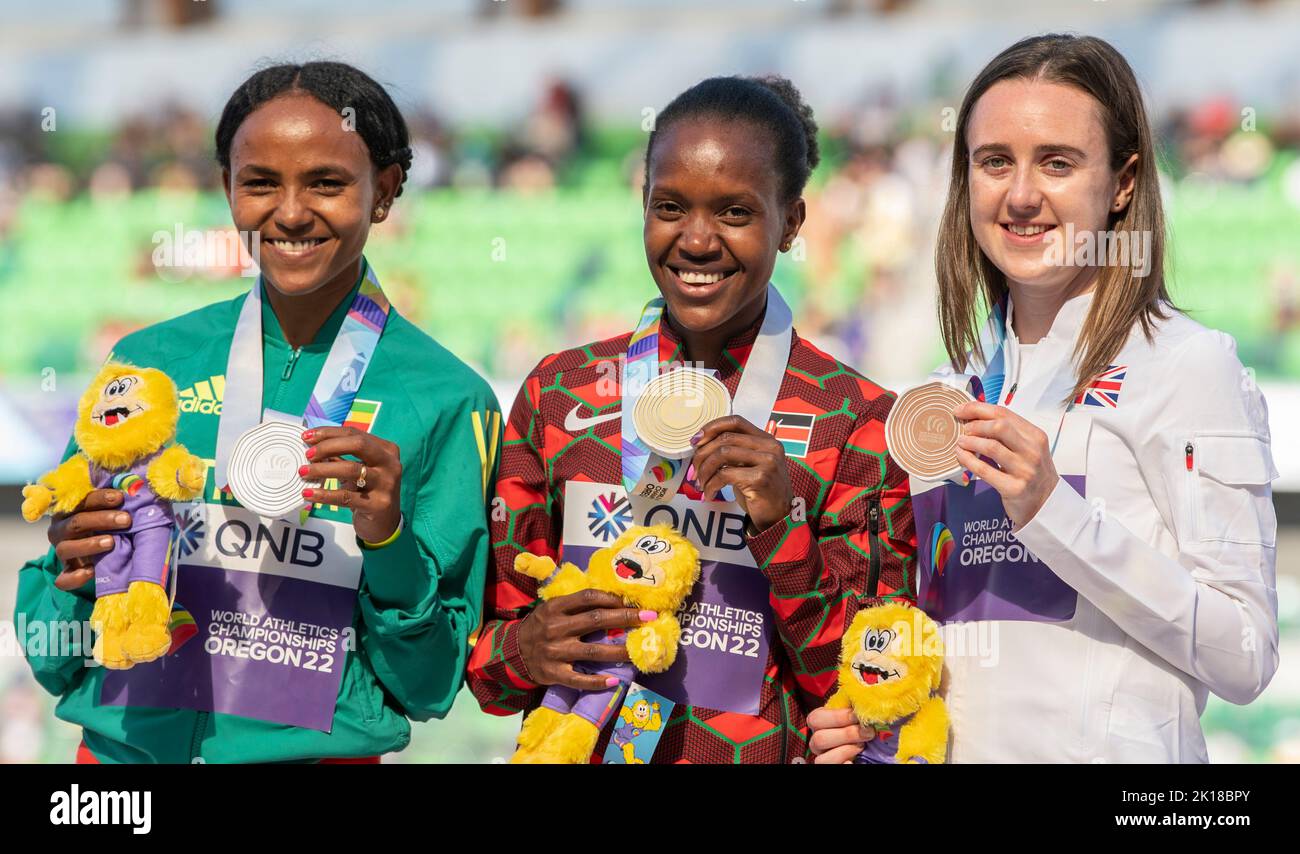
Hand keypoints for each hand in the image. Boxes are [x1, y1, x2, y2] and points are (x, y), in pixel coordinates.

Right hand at [46, 489, 131, 591]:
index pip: (82, 500)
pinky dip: (76, 577)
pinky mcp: (66, 572)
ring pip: (66, 548)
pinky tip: (92, 571)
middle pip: (76, 522)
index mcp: (69, 510)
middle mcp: (60, 530)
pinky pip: (64, 578)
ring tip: (111, 542)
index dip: (100, 498)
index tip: (120, 497)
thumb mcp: (107, 510)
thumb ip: (115, 501)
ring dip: (89, 544)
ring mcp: (62, 552)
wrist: (91, 552)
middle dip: (102, 520)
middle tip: (126, 520)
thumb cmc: (103, 524)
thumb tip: (136, 487)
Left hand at [301, 427, 401, 542]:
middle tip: (308, 455)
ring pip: (351, 469)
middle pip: (358, 444)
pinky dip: (324, 494)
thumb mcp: (359, 470)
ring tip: (304, 472)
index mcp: (386, 450)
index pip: (354, 433)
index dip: (328, 433)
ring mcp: (387, 484)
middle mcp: (390, 464)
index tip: (307, 437)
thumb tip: (312, 443)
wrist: (385, 522)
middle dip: (328, 446)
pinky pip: (346, 497)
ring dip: (323, 469)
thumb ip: (341, 455)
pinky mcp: (378, 504)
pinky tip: (309, 494)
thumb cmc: (368, 491)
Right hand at [517, 589, 653, 690]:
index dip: (612, 598)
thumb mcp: (551, 608)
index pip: (588, 598)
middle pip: (596, 620)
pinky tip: (614, 681)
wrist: (513, 652)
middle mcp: (555, 628)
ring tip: (638, 650)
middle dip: (626, 618)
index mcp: (555, 608)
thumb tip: (612, 598)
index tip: (632, 601)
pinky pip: (579, 680)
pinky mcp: (555, 673)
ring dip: (619, 651)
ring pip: (593, 651)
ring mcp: (555, 652)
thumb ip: (575, 604)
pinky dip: (597, 681)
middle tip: (649, 617)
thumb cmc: (540, 626)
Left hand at [691, 415, 793, 531]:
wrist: (778, 517)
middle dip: (702, 454)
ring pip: (723, 454)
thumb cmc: (759, 491)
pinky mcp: (760, 479)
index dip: (712, 427)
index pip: (735, 421)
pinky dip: (711, 485)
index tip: (696, 440)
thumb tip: (700, 444)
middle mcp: (769, 447)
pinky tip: (709, 494)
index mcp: (766, 439)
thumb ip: (733, 451)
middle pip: (725, 438)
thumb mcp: (748, 465)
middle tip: (693, 470)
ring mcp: (767, 461)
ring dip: (705, 470)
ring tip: (700, 483)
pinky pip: (725, 475)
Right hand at [807, 705, 875, 763]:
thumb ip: (855, 706)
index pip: (816, 719)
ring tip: (862, 746)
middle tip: (868, 732)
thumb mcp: (855, 713)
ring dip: (846, 751)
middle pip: (819, 739)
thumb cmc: (860, 724)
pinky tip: (855, 759)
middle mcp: (817, 741)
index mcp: (819, 722)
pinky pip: (833, 768)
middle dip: (847, 735)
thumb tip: (864, 695)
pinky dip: (846, 763)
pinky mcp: (832, 766)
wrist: (867, 741)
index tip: (857, 716)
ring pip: (823, 759)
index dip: (837, 717)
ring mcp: (823, 756)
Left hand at [952, 401, 1059, 529]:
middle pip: (999, 426)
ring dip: (970, 442)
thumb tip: (974, 417)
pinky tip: (961, 456)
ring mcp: (1025, 470)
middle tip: (963, 430)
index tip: (960, 410)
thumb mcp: (1027, 448)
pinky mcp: (1014, 488)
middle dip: (975, 425)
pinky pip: (985, 470)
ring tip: (961, 442)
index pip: (1004, 414)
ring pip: (991, 447)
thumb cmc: (1032, 472)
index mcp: (1035, 436)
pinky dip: (968, 460)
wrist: (1047, 504)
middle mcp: (1033, 451)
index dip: (977, 409)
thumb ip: (1008, 433)